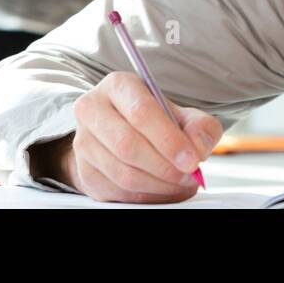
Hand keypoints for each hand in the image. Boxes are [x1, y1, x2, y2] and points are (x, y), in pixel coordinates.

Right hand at [52, 72, 222, 203]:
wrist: (127, 134)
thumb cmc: (156, 122)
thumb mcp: (185, 116)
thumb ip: (200, 127)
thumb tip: (198, 147)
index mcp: (118, 86)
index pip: (141, 111)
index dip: (169, 139)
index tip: (191, 159)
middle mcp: (93, 109)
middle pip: (128, 144)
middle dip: (165, 166)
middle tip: (189, 175)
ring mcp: (84, 142)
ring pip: (123, 173)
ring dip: (159, 185)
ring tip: (180, 182)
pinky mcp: (85, 172)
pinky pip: (117, 192)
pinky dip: (147, 196)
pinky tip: (162, 188)